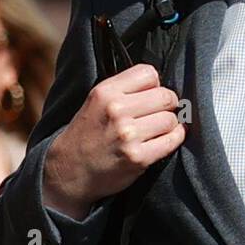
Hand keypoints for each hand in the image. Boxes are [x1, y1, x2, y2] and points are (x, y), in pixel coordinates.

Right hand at [43, 64, 185, 218]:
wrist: (69, 170)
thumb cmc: (87, 134)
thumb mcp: (96, 101)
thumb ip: (124, 90)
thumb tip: (161, 85)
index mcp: (105, 92)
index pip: (149, 73)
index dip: (155, 85)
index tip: (150, 96)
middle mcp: (116, 110)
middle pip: (166, 96)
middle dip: (167, 105)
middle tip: (159, 114)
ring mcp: (128, 135)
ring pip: (171, 119)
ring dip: (169, 126)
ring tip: (156, 130)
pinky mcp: (138, 157)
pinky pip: (172, 141)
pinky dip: (174, 139)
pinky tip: (164, 140)